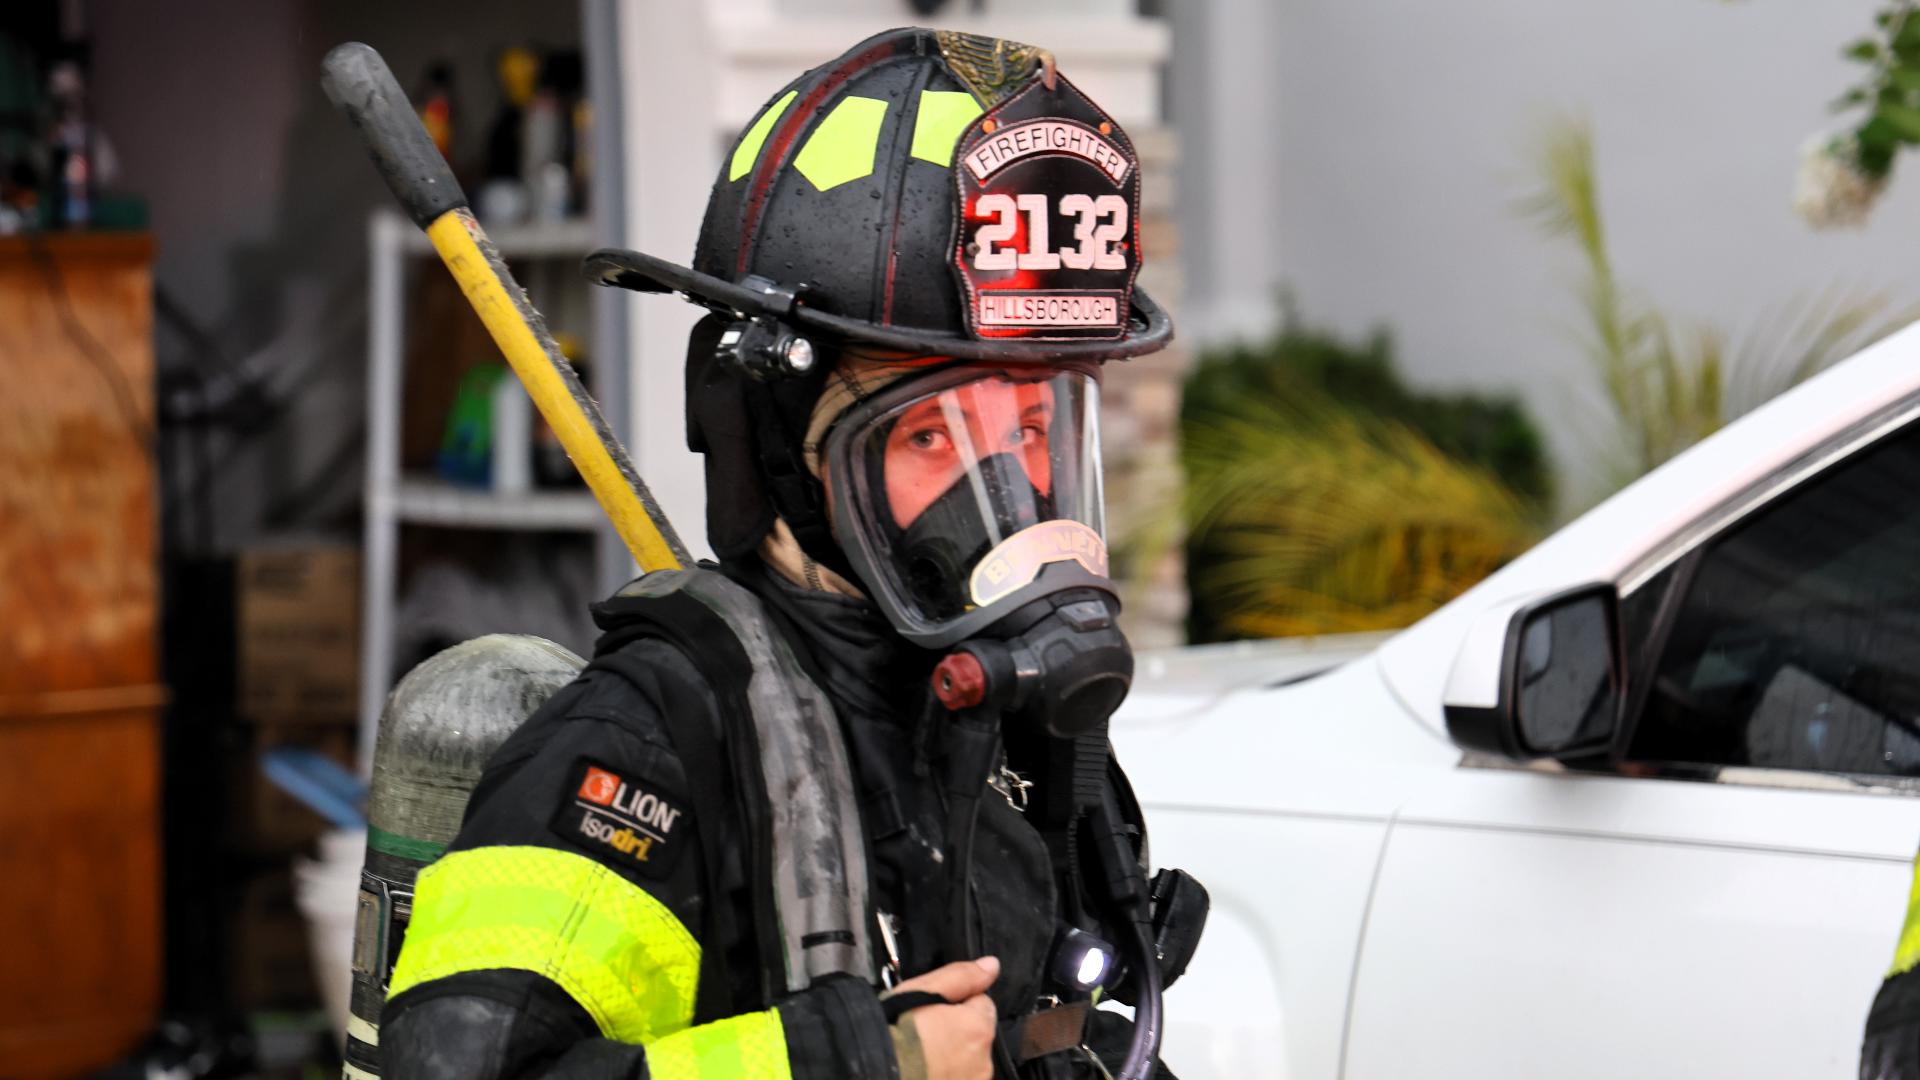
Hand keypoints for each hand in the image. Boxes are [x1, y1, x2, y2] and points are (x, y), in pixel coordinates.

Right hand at [888, 956, 999, 1079]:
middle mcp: (983, 1061)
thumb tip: (992, 965)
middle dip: (957, 1032)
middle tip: (924, 1033)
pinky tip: (925, 1071)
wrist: (874, 1071)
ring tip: (921, 1055)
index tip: (934, 1010)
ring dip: (952, 1057)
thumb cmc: (893, 1032)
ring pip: (968, 1061)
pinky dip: (946, 1075)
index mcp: (978, 1028)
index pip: (981, 1003)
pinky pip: (959, 1077)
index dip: (956, 1003)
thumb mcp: (922, 991)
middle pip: (977, 1035)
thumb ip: (962, 976)